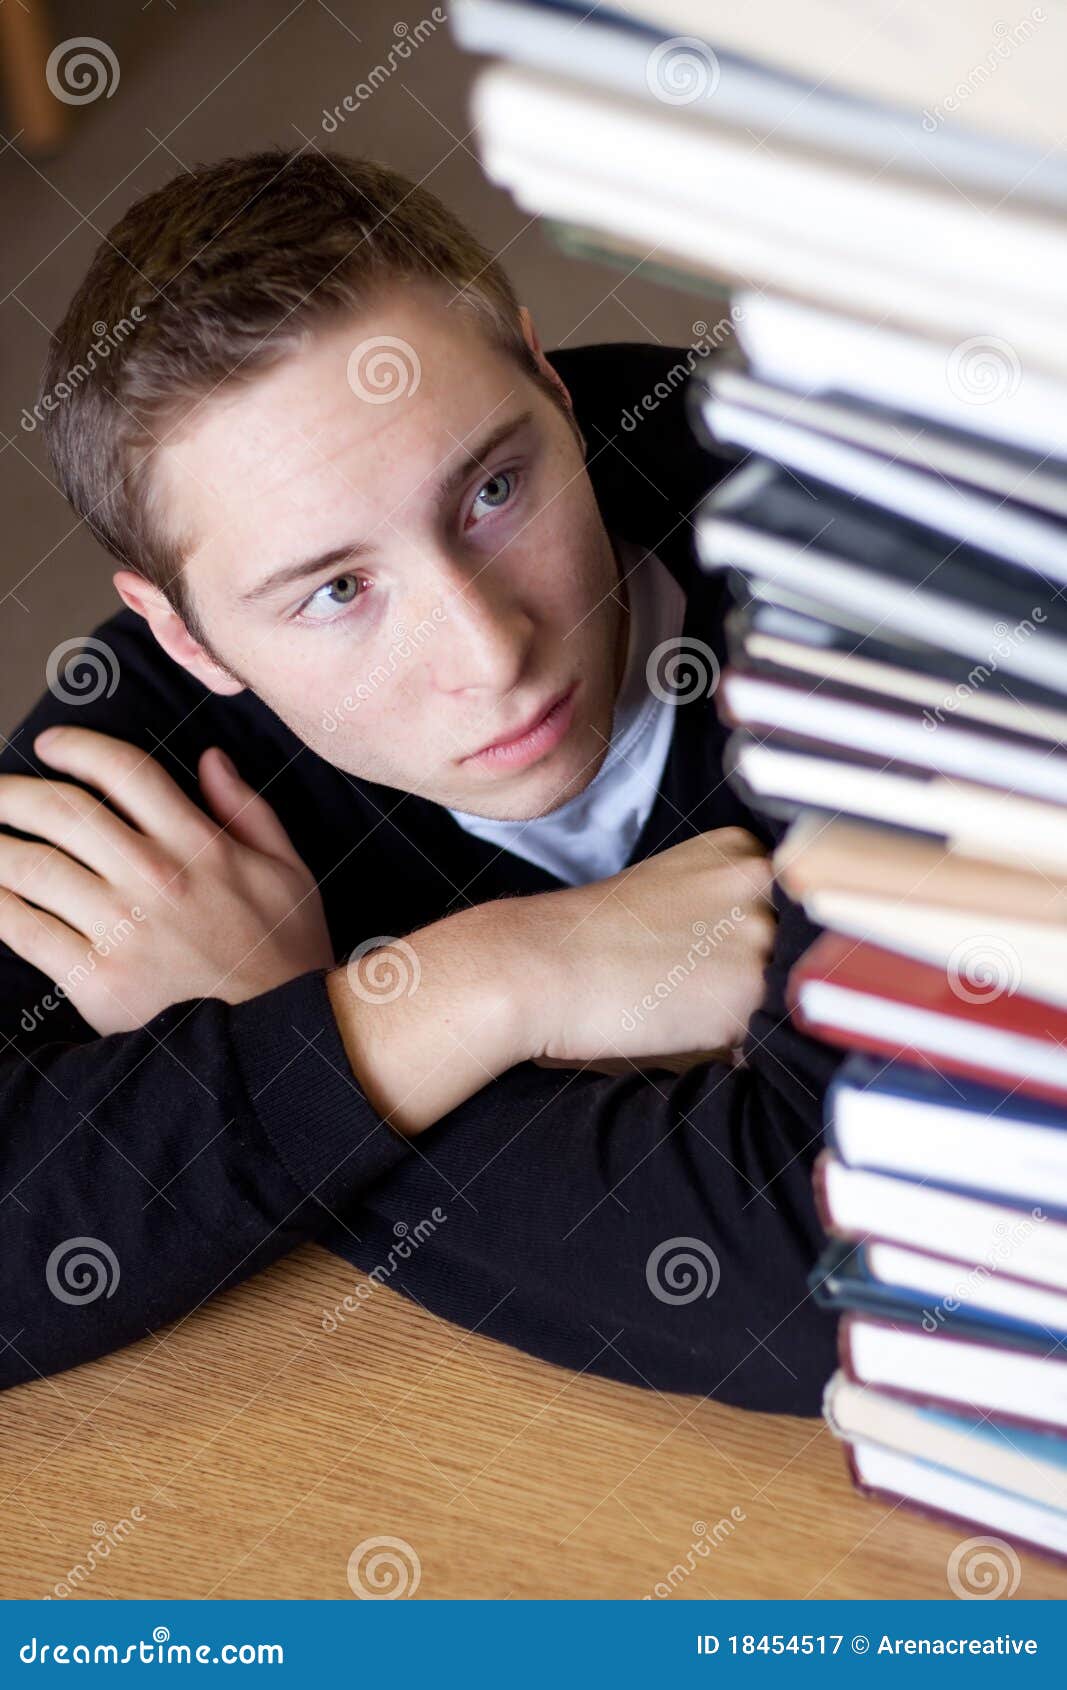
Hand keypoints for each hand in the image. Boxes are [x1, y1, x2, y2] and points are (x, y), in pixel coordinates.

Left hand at [0, 726, 333, 1034]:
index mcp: (201, 844)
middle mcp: (155, 876)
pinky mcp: (95, 978)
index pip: (125, 770)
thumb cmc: (284, 959)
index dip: (77, 746)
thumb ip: (247, 810)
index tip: (51, 744)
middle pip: (64, 811)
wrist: (278, 1042)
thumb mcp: (288, 873)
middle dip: (14, 792)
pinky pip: (25, 929)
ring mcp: (121, 928)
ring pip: (33, 866)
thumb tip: (211, 758)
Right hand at [505, 828, 776, 1068]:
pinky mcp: (751, 987)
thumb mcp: (674, 890)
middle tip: (699, 983)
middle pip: (793, 944)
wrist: (546, 964)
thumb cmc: (596, 936)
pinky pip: (768, 1026)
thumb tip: (779, 959)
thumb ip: (731, 906)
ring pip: (786, 987)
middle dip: (764, 972)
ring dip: (754, 1006)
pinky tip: (691, 1023)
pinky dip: (739, 1037)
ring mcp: (760, 931)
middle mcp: (760, 880)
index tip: (719, 956)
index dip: (758, 941)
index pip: (789, 904)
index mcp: (741, 848)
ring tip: (691, 1002)